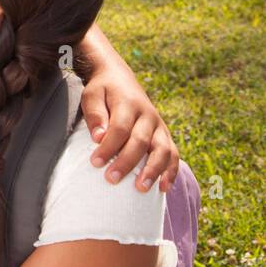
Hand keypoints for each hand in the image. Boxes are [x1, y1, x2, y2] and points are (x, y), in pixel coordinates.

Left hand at [81, 64, 178, 193]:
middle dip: (127, 162)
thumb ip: (95, 114)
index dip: (108, 147)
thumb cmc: (102, 91)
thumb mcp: (92, 95)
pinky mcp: (165, 134)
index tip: (95, 162)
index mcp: (128, 104)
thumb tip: (98, 137)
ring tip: (141, 189)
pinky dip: (171, 171)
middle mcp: (148, 115)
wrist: (119, 78)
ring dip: (153, 170)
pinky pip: (173, 154)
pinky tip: (163, 188)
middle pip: (141, 141)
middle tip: (111, 179)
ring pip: (162, 149)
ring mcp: (159, 125)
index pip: (120, 128)